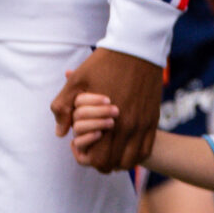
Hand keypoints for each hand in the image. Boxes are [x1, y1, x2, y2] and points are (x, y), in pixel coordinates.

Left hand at [51, 48, 161, 172]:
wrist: (137, 48)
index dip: (85, 157)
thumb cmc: (103, 63)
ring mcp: (142, 125)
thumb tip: (61, 133)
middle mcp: (127, 127)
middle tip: (93, 148)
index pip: (97, 159)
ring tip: (108, 149)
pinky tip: (124, 145)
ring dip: (118, 161)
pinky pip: (145, 150)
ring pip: (130, 161)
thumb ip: (64, 108)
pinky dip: (134, 154)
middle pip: (113, 164)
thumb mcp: (77, 81)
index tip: (80, 146)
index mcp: (107, 120)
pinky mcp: (152, 119)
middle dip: (100, 162)